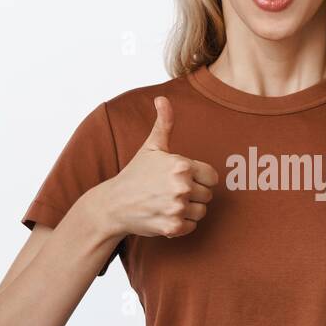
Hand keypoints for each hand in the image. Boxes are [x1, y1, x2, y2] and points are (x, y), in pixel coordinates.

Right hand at [96, 96, 218, 237]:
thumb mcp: (151, 147)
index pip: (212, 177)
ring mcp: (177, 207)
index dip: (199, 178)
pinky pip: (192, 227)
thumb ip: (164, 123)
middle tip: (171, 191)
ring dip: (188, 210)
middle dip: (193, 194)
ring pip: (201, 212)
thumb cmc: (135, 174)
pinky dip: (181, 224)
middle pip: (207, 195)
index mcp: (181, 165)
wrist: (113, 204)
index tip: (182, 178)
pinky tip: (165, 215)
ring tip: (168, 202)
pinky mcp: (172, 227)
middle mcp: (181, 186)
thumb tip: (162, 99)